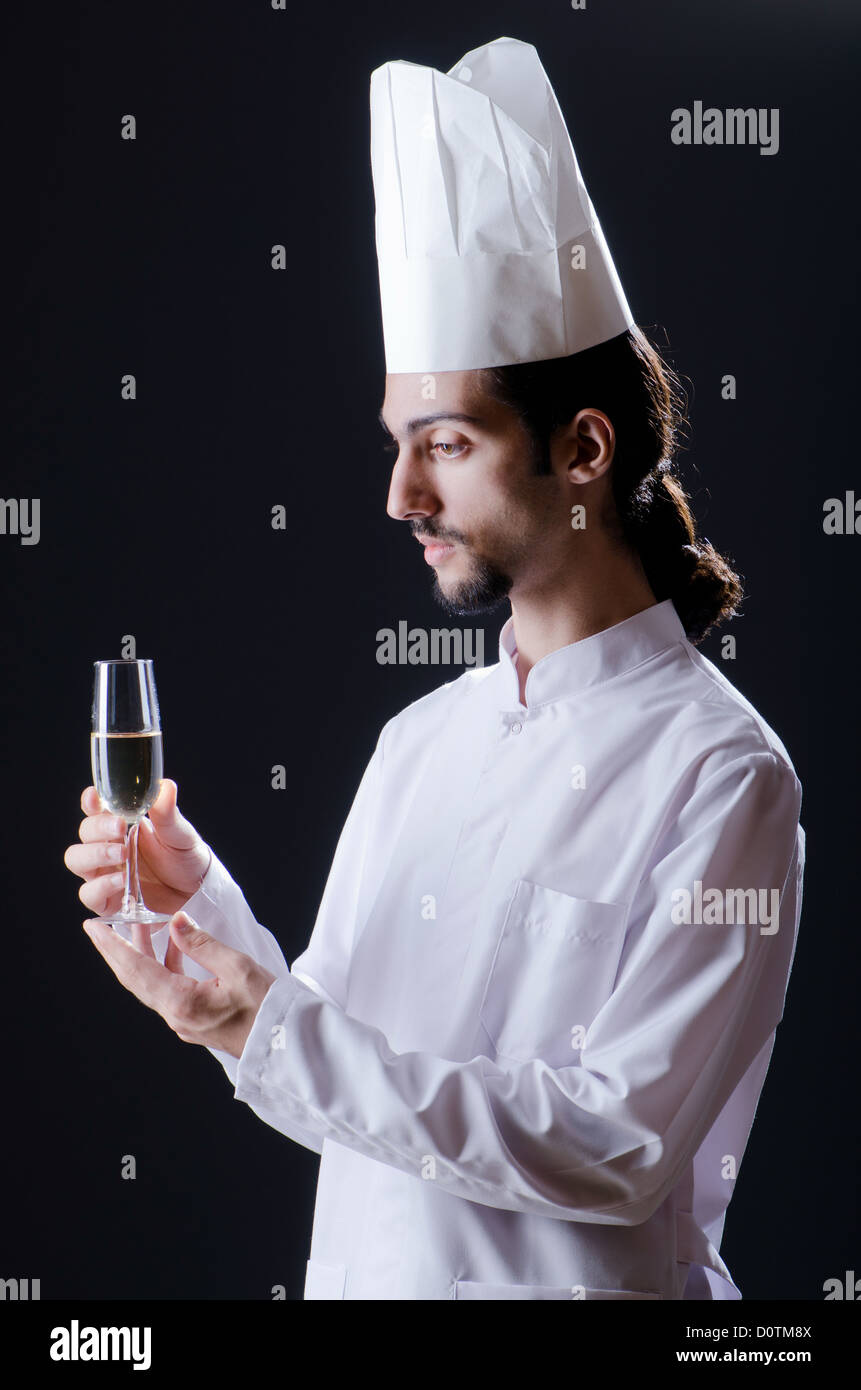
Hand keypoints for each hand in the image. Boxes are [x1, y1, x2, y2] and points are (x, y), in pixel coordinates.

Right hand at [64, 779, 211, 923]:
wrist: (198, 890)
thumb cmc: (185, 857)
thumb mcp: (180, 833)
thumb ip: (168, 813)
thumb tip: (166, 786)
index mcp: (121, 825)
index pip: (96, 809)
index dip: (90, 802)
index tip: (94, 796)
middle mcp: (108, 846)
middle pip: (84, 833)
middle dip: (97, 829)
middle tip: (120, 828)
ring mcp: (105, 873)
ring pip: (77, 860)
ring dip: (95, 854)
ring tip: (122, 853)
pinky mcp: (108, 900)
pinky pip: (89, 894)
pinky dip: (101, 886)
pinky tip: (121, 880)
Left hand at [82, 912, 276, 1059]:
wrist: (286, 1044)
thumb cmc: (268, 1008)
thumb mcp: (238, 967)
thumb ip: (202, 943)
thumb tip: (177, 922)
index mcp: (181, 1002)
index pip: (135, 969)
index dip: (112, 947)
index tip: (92, 928)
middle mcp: (176, 1015)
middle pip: (136, 979)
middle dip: (117, 950)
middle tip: (100, 927)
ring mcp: (184, 1021)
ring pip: (151, 985)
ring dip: (141, 956)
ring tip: (137, 928)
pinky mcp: (195, 1021)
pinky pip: (168, 991)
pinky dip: (163, 967)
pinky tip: (173, 950)